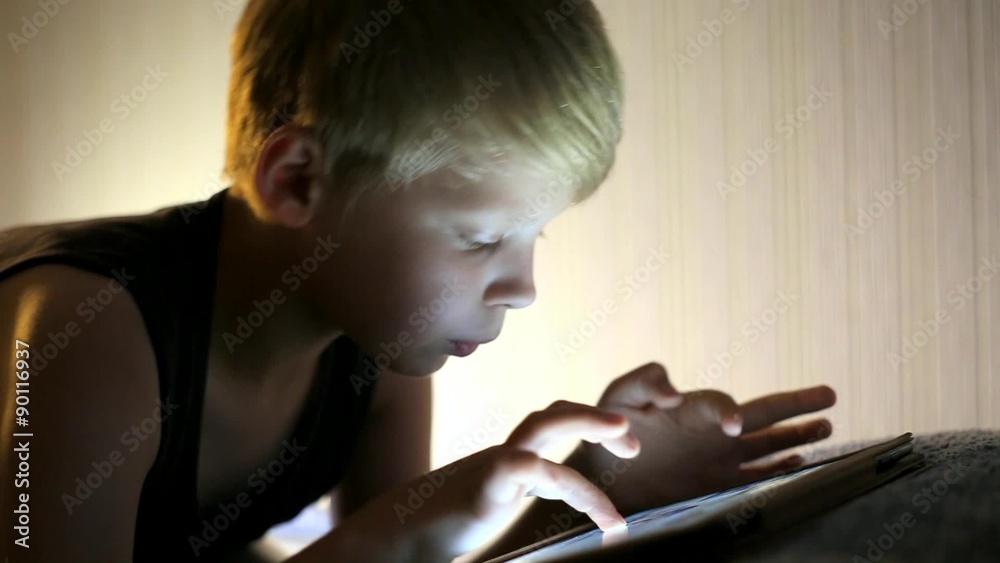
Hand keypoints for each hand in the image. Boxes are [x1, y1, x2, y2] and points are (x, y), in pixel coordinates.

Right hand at [316, 401, 640, 561]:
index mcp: (506, 462)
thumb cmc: (440, 529)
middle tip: (632, 440)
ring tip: (628, 440)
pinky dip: (580, 489)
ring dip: (589, 422)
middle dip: (594, 417)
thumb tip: (550, 493)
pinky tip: (606, 518)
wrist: (396, 538)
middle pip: (551, 414)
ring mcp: (494, 464)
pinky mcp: (488, 483)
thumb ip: (517, 497)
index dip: (586, 424)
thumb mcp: (491, 509)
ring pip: (545, 424)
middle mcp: (503, 455)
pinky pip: (539, 470)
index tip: (622, 444)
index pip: (549, 426)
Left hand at [576, 363, 836, 515]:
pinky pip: (755, 477)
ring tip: (826, 427)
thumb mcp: (619, 396)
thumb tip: (676, 392)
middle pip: (763, 416)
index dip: (728, 410)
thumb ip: (644, 382)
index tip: (730, 426)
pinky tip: (798, 464)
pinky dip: (778, 470)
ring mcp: (720, 459)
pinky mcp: (717, 486)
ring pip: (768, 446)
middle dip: (796, 405)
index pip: (721, 404)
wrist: (601, 473)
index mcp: (692, 408)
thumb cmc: (606, 428)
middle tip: (829, 395)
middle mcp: (713, 432)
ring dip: (797, 437)